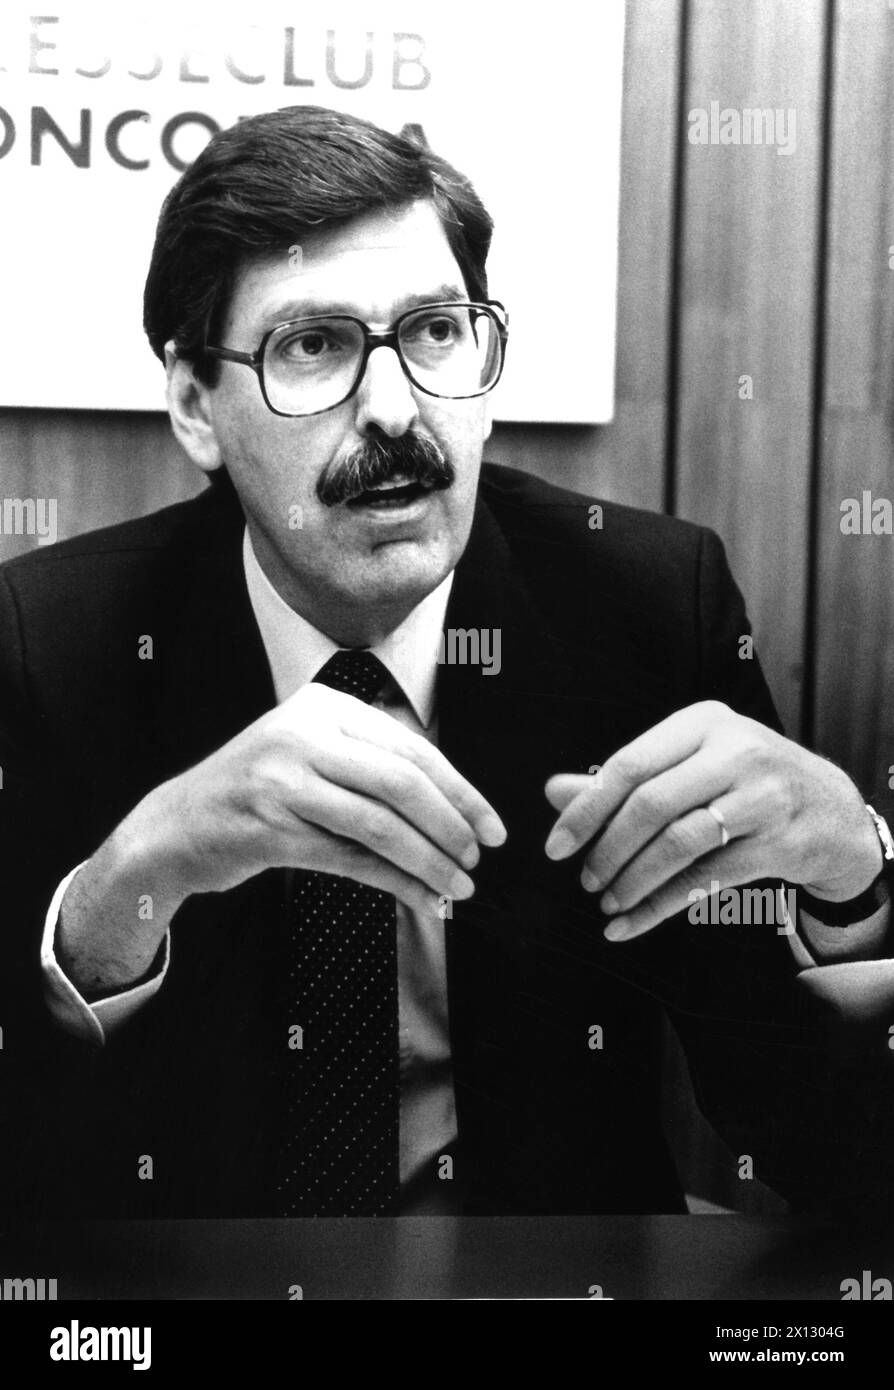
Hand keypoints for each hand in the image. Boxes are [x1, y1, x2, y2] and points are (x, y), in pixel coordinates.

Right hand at [149, 680, 506, 918]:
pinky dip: (396, 882)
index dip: (462, 791)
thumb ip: (372, 763)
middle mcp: (303, 734)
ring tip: (459, 885)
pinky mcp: (269, 829)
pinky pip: (351, 860)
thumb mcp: (313, 753)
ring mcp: (282, 780)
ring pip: (380, 825)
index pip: (413, 748)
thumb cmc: (259, 792)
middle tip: (479, 857)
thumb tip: (457, 805)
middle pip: (402, 782)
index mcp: (325, 705)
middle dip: (452, 825)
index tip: (492, 826)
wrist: (176, 825)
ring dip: (430, 861)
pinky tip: (423, 899)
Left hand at [543, 701, 881, 940]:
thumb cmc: (743, 781)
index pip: (630, 764)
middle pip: (652, 804)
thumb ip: (623, 778)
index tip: (556, 846)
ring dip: (633, 880)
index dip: (586, 808)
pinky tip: (631, 922)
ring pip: (679, 844)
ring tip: (607, 902)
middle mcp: (736, 752)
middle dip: (608, 849)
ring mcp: (762, 797)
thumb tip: (552, 791)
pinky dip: (661, 905)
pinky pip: (707, 879)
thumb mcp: (688, 762)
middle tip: (585, 880)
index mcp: (704, 722)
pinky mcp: (780, 843)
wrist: (832, 809)